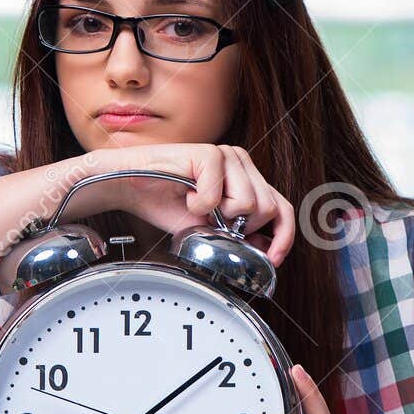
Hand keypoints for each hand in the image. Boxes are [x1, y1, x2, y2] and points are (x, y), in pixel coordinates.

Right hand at [76, 143, 296, 264]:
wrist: (131, 187)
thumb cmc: (166, 203)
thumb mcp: (209, 228)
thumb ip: (239, 234)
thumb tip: (265, 248)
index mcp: (247, 176)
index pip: (283, 208)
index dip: (283, 237)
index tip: (273, 259)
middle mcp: (242, 161)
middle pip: (268, 209)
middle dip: (240, 228)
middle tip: (212, 223)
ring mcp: (228, 154)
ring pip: (248, 204)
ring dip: (218, 216)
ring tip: (196, 206)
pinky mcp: (210, 154)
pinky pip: (218, 198)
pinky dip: (198, 207)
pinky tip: (185, 196)